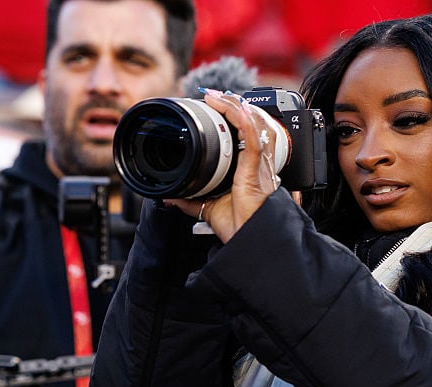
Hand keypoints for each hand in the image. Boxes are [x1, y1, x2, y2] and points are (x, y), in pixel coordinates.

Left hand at [164, 90, 279, 242]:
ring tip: (219, 97)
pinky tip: (235, 108)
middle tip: (215, 96)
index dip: (237, 118)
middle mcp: (260, 165)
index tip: (217, 108)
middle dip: (237, 107)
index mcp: (252, 171)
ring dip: (237, 107)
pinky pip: (254, 140)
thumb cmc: (239, 230)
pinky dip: (244, 121)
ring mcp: (261, 167)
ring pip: (257, 126)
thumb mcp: (209, 210)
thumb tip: (169, 197)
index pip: (249, 136)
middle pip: (256, 125)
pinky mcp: (257, 172)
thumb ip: (191, 201)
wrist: (248, 244)